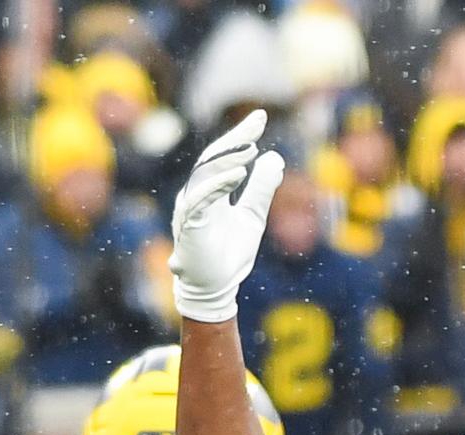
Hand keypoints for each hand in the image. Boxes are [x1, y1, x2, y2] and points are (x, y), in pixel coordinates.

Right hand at [169, 108, 279, 323]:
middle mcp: (196, 194)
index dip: (240, 135)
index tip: (260, 116)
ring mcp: (190, 209)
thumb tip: (275, 158)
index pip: (223, 156)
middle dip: (235, 139)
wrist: (216, 288)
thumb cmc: (229, 255)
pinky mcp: (189, 226)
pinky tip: (239, 174)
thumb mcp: (253, 217)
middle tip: (257, 123)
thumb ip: (261, 190)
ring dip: (228, 159)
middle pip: (212, 158)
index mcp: (210, 190)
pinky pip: (201, 200)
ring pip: (205, 175)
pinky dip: (218, 185)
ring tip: (251, 147)